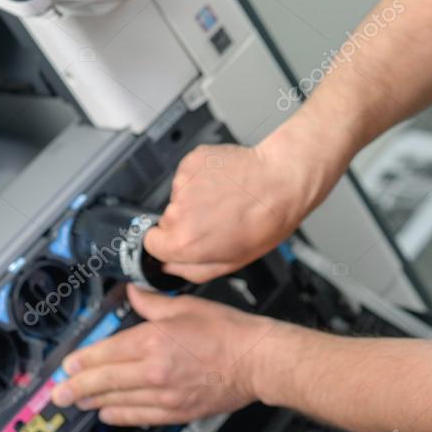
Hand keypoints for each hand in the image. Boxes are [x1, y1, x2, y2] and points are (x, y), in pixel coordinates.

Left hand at [50, 284, 279, 425]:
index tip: (68, 365)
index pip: (105, 354)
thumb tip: (134, 292)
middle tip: (58, 393)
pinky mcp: (177, 412)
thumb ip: (153, 302)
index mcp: (152, 341)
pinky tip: (108, 415)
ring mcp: (164, 395)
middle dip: (77, 387)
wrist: (256, 361)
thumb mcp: (186, 306)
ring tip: (77, 403)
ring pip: (118, 401)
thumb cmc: (228, 332)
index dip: (82, 361)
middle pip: (104, 381)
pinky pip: (140, 416)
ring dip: (93, 402)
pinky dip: (120, 416)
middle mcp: (153, 372)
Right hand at [143, 127, 333, 282]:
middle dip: (186, 222)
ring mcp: (183, 182)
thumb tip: (168, 268)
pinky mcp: (191, 161)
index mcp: (183, 241)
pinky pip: (188, 175)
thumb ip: (191, 270)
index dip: (170, 244)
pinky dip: (202, 179)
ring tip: (225, 201)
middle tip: (217, 220)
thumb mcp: (230, 263)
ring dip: (196, 199)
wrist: (281, 182)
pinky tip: (224, 184)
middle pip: (166, 220)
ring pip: (179, 197)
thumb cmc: (264, 221)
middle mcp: (178, 211)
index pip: (150, 244)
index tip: (186, 239)